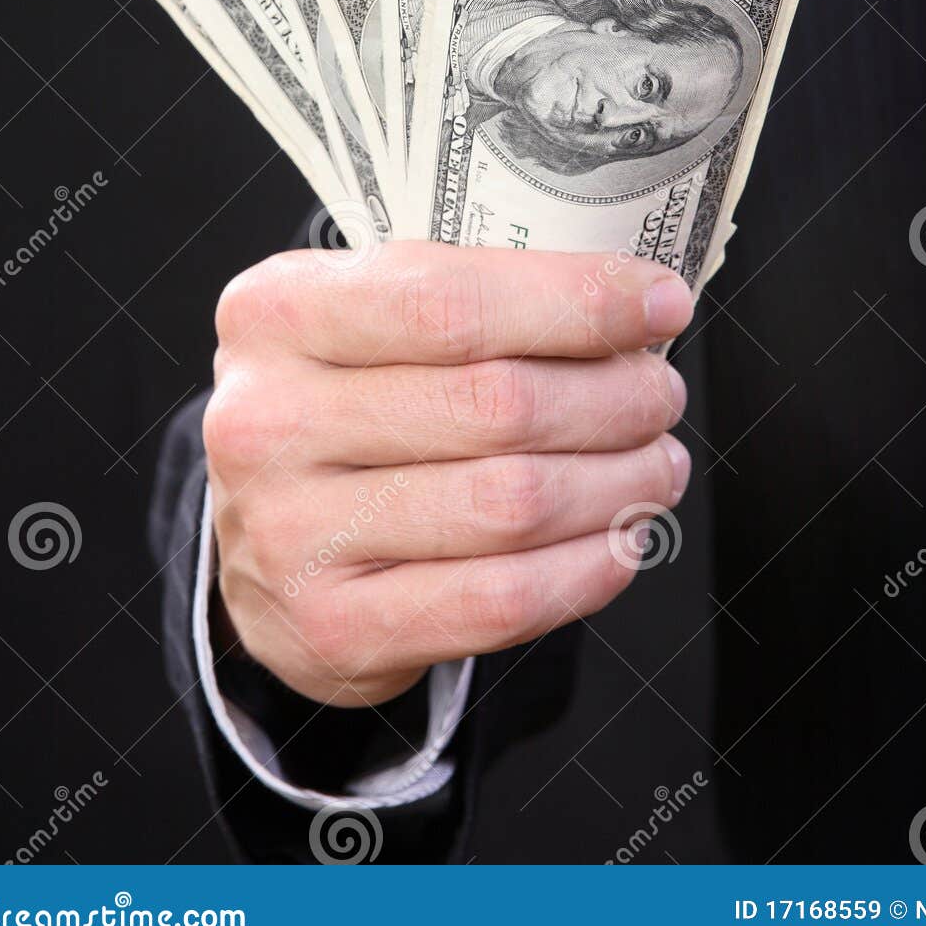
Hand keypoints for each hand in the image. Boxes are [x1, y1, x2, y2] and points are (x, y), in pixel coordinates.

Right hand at [205, 242, 692, 708]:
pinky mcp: (332, 628)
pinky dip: (587, 569)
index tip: (659, 304)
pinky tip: (619, 539)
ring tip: (653, 465)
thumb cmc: (346, 400)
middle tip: (659, 396)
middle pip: (497, 405)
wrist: (265, 534)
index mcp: (279, 312)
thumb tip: (637, 303)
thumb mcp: (370, 315)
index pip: (452, 302)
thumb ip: (479, 297)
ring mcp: (291, 532)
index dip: (578, 303)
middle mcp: (267, 420)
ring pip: (512, 504)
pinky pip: (500, 599)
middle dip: (613, 398)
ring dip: (617, 482)